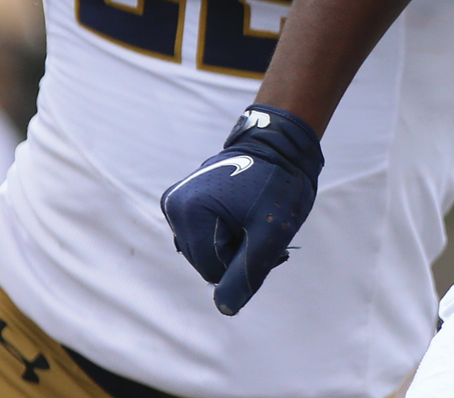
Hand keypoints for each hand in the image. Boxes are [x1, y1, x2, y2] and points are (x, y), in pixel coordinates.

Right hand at [160, 104, 323, 315]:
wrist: (280, 144)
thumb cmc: (280, 184)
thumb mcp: (272, 231)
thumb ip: (248, 272)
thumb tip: (225, 309)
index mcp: (189, 212)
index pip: (213, 270)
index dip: (244, 260)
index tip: (264, 230)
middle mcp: (173, 207)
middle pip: (205, 261)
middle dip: (237, 252)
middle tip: (261, 223)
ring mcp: (175, 204)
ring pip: (204, 252)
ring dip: (232, 244)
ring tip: (252, 216)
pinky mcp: (182, 202)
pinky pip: (202, 237)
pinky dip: (224, 233)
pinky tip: (240, 213)